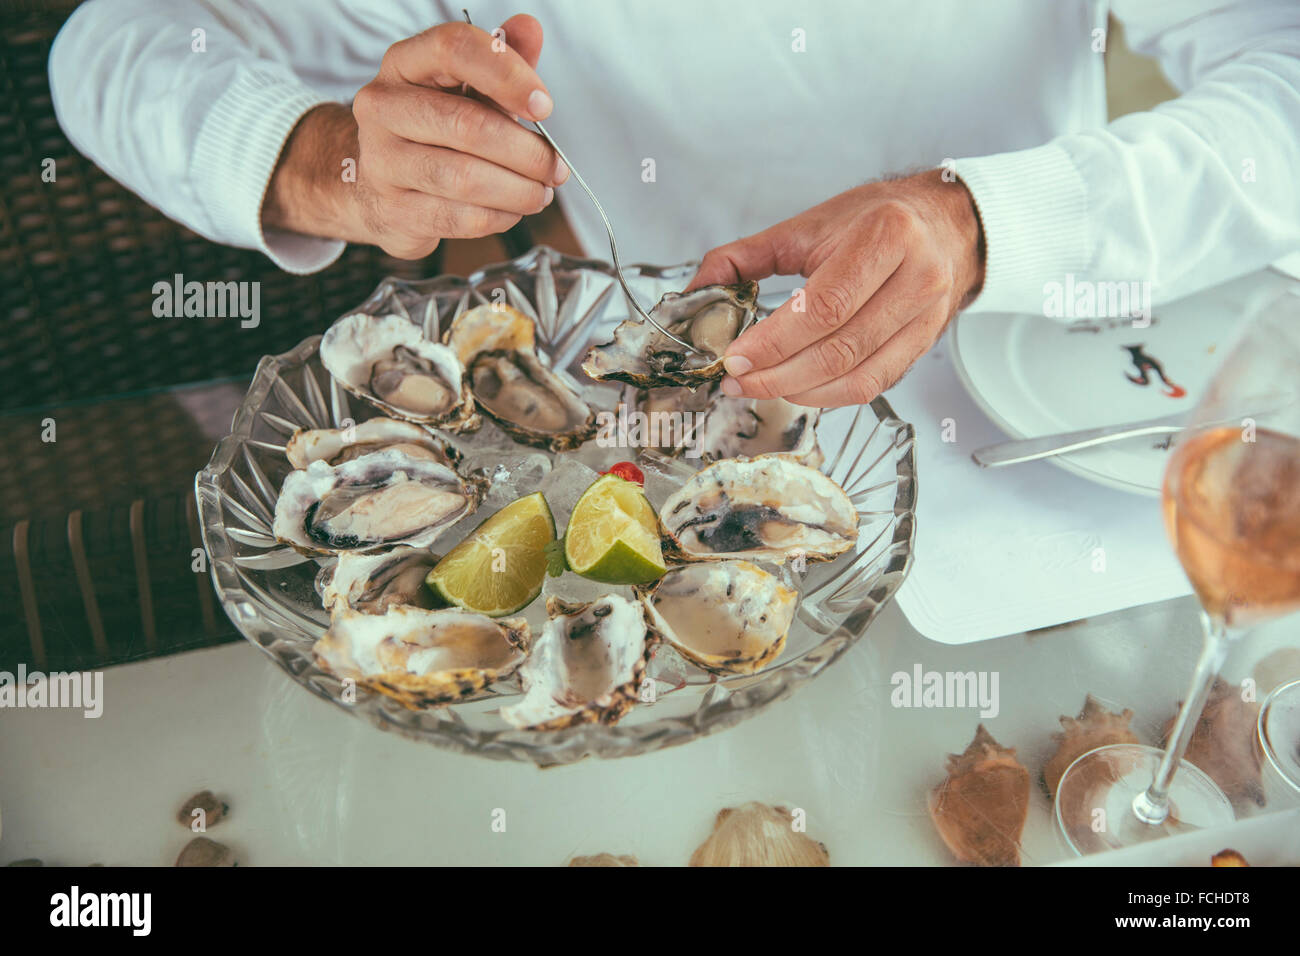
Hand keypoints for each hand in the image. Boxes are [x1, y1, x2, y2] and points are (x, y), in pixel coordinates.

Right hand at [264, 15, 567, 257]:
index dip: (507, 74)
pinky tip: (513, 211)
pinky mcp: (393, 209)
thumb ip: (501, 59)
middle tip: (555, 169)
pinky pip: (458, 217)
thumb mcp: (467, 88)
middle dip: (525, 152)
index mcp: (404, 64)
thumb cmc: (432, 132)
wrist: (376, 188)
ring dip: (517, 190)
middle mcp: (384, 107)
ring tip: (540, 193)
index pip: (453, 49)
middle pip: (466, 125)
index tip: (543, 106)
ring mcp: (382, 161)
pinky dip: (498, 217)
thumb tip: (529, 28)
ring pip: (463, 178)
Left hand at [687, 170, 984, 406]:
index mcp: (885, 236)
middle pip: (838, 348)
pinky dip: (828, 395)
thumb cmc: (875, 221)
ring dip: (798, 391)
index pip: (823, 307)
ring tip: (758, 386)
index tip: (734, 358)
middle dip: (777, 374)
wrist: (946, 226)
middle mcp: (915, 278)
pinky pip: (872, 386)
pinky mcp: (924, 346)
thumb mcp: (810, 225)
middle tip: (736, 380)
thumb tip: (697, 289)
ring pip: (856, 377)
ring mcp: (925, 317)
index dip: (773, 342)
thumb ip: (747, 256)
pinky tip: (796, 388)